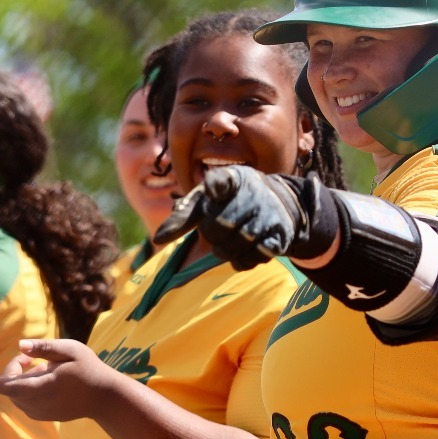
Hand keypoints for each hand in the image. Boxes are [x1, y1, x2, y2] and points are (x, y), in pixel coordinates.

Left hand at [0, 339, 118, 422]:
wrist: (104, 398)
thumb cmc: (89, 369)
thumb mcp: (71, 350)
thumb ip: (45, 348)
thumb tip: (20, 346)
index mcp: (45, 386)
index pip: (13, 386)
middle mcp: (39, 403)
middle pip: (11, 387)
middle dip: (13, 370)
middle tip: (30, 358)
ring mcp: (40, 412)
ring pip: (16, 395)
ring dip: (21, 380)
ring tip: (43, 370)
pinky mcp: (42, 416)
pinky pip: (23, 402)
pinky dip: (26, 390)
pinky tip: (45, 381)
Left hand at [154, 166, 312, 268]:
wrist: (280, 203)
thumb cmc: (231, 203)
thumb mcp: (206, 202)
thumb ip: (182, 218)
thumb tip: (157, 239)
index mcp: (232, 178)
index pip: (219, 181)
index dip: (214, 189)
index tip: (212, 193)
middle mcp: (253, 193)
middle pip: (219, 226)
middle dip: (212, 234)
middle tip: (216, 230)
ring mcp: (269, 215)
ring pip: (235, 245)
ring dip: (225, 250)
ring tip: (226, 242)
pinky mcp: (279, 236)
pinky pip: (253, 257)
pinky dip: (242, 260)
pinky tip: (240, 251)